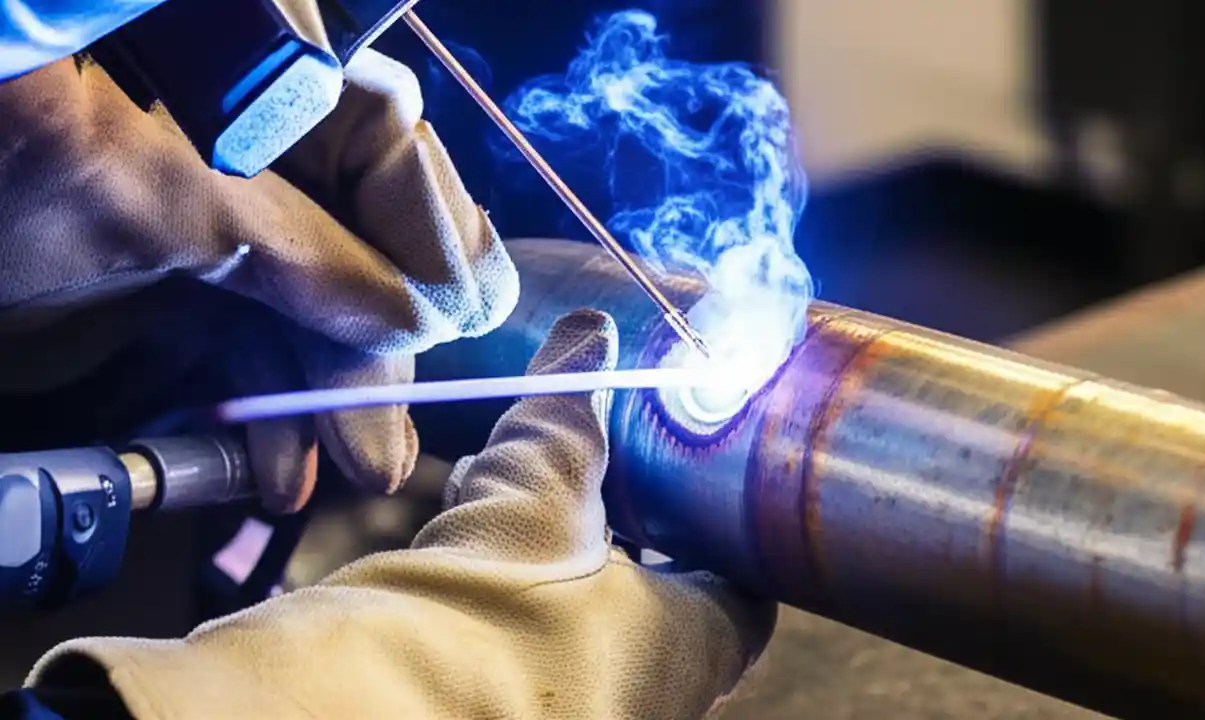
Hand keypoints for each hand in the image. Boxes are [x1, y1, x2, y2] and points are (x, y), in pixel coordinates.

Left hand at [0, 50, 518, 511]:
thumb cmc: (0, 169)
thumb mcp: (152, 201)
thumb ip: (298, 249)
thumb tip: (417, 314)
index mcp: (253, 72)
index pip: (380, 131)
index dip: (427, 224)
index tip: (456, 316)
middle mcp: (249, 139)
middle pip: (357, 236)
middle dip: (375, 344)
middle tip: (393, 435)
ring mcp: (210, 215)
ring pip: (305, 305)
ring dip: (327, 396)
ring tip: (348, 473)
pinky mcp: (172, 284)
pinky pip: (246, 344)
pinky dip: (263, 408)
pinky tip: (275, 469)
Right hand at [27, 311, 774, 718]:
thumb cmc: (495, 617)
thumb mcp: (538, 491)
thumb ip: (567, 415)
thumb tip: (591, 333)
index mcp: (692, 649)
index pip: (740, 591)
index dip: (717, 529)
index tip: (690, 477)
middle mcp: (647, 701)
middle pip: (653, 607)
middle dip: (616, 529)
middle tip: (592, 465)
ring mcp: (577, 714)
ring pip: (577, 625)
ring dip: (546, 555)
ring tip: (509, 485)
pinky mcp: (493, 713)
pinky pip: (513, 647)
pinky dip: (495, 590)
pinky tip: (456, 538)